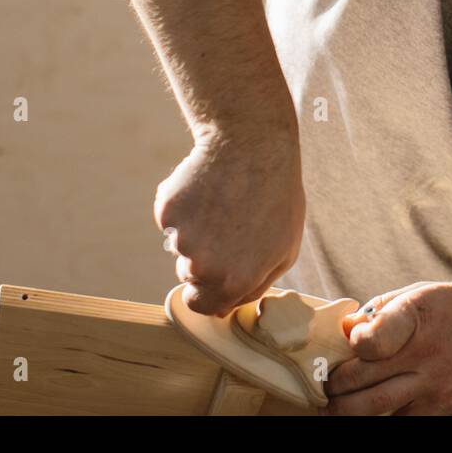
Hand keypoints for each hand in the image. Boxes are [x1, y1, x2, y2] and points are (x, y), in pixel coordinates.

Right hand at [155, 126, 303, 316]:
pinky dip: (183, 206)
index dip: (208, 290)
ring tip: (224, 202)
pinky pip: (170, 217)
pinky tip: (208, 187)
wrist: (254, 146)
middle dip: (204, 257)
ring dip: (195, 228)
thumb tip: (226, 306)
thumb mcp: (284, 250)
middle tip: (231, 224)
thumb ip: (254, 285)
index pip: (202, 306)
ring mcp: (182, 237)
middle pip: (189, 275)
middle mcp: (204, 267)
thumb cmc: (277, 197)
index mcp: (234, 281)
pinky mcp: (167, 210)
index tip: (214, 273)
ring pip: (179, 244)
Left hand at [324, 282, 451, 414]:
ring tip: (336, 404)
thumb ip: (383, 309)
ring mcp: (435, 386)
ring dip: (348, 409)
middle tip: (326, 383)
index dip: (352, 343)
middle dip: (335, 385)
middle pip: (362, 381)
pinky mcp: (445, 409)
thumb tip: (347, 329)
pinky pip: (402, 421)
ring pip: (375, 409)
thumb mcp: (426, 293)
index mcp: (418, 316)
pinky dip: (382, 417)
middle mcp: (425, 354)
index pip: (372, 340)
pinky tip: (371, 411)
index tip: (349, 342)